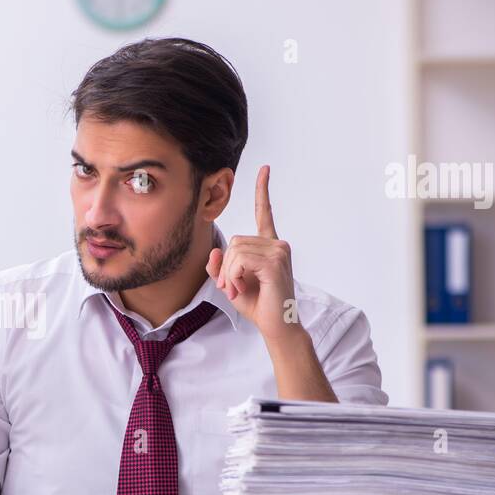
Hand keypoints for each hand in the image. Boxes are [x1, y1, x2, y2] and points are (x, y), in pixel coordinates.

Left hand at [206, 165, 302, 344]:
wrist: (275, 325)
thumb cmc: (257, 305)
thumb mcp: (230, 283)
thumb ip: (219, 266)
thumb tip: (215, 251)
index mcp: (268, 246)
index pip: (264, 213)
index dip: (262, 190)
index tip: (265, 169)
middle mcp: (277, 244)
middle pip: (235, 241)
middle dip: (226, 267)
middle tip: (232, 288)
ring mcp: (279, 252)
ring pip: (235, 251)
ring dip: (229, 274)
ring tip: (238, 289)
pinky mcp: (274, 262)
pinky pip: (240, 260)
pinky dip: (234, 276)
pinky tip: (242, 288)